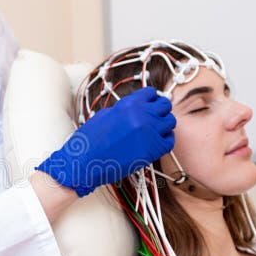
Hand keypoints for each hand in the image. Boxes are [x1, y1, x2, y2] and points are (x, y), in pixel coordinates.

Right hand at [36, 87, 174, 196]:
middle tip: (154, 118)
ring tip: (155, 131)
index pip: (152, 93)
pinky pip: (170, 141)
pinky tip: (156, 142)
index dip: (151, 99)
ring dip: (164, 125)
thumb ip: (123, 109)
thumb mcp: (104, 115)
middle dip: (160, 110)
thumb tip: (134, 109)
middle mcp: (142, 115)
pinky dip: (165, 140)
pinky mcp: (152, 150)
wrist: (85, 162)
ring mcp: (149, 132)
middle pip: (165, 105)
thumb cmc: (90, 140)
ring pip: (171, 122)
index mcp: (129, 104)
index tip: (149, 105)